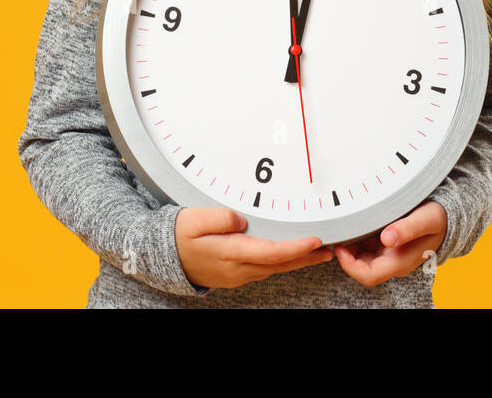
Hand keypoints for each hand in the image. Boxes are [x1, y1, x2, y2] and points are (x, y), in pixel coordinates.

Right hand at [175, 207, 333, 289]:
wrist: (162, 257)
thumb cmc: (178, 235)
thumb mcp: (193, 219)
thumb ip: (219, 218)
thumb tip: (241, 219)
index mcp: (230, 253)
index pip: (271, 252)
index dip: (295, 247)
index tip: (314, 240)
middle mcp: (237, 268)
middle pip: (279, 264)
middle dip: (306, 257)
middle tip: (329, 249)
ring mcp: (237, 274)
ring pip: (274, 268)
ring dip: (296, 260)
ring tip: (318, 251)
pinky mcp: (235, 274)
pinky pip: (265, 269)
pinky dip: (282, 261)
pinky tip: (290, 255)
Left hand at [333, 200, 446, 286]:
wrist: (447, 216)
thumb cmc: (438, 218)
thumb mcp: (426, 220)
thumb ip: (407, 229)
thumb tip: (387, 239)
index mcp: (400, 262)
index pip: (369, 275)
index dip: (350, 266)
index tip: (340, 247)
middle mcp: (393, 262)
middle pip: (361, 268)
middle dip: (346, 255)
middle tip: (337, 234)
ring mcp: (389, 254)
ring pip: (361, 257)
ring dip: (350, 245)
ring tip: (342, 226)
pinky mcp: (387, 245)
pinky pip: (366, 246)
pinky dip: (357, 237)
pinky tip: (354, 223)